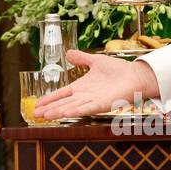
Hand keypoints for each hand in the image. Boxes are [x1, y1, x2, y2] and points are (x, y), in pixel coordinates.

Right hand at [32, 49, 160, 119]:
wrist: (135, 75)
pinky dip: (76, 111)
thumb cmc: (118, 70)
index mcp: (81, 87)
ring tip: (46, 116)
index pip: (62, 94)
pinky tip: (66, 113)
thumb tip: (68, 53)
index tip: (37, 104)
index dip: (49, 99)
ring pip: (72, 108)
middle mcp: (85, 96)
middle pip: (63, 103)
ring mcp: (93, 101)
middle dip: (49, 109)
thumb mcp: (95, 61)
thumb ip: (81, 58)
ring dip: (58, 112)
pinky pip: (87, 109)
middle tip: (35, 114)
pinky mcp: (103, 104)